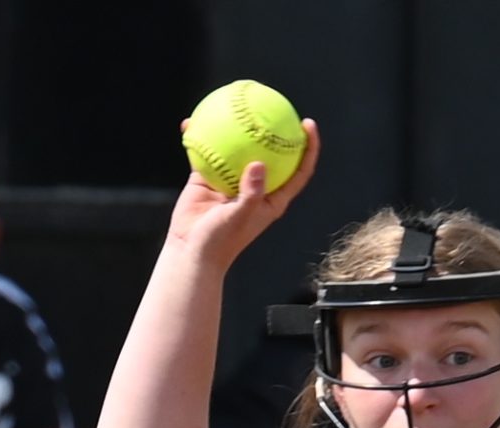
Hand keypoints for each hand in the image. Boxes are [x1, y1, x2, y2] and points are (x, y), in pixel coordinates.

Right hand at [165, 117, 320, 263]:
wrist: (191, 252)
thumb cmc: (220, 242)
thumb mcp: (239, 219)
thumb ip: (250, 193)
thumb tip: (258, 164)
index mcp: (272, 198)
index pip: (298, 170)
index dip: (308, 147)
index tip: (307, 124)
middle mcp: (254, 186)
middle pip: (273, 153)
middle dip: (276, 130)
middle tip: (275, 106)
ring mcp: (231, 180)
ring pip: (238, 148)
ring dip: (236, 127)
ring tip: (234, 104)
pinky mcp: (208, 177)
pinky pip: (206, 152)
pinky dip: (200, 137)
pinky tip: (192, 122)